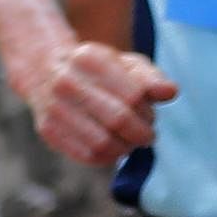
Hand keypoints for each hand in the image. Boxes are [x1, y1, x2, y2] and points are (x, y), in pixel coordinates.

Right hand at [30, 40, 175, 165]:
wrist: (47, 72)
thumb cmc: (99, 71)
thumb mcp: (127, 64)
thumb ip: (151, 78)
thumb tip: (169, 92)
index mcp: (89, 58)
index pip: (133, 95)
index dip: (148, 112)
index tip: (150, 117)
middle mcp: (66, 81)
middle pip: (118, 120)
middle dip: (141, 133)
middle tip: (147, 136)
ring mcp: (53, 107)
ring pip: (102, 142)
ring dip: (125, 147)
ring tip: (130, 142)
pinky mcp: (48, 130)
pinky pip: (86, 155)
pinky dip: (108, 157)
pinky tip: (113, 148)